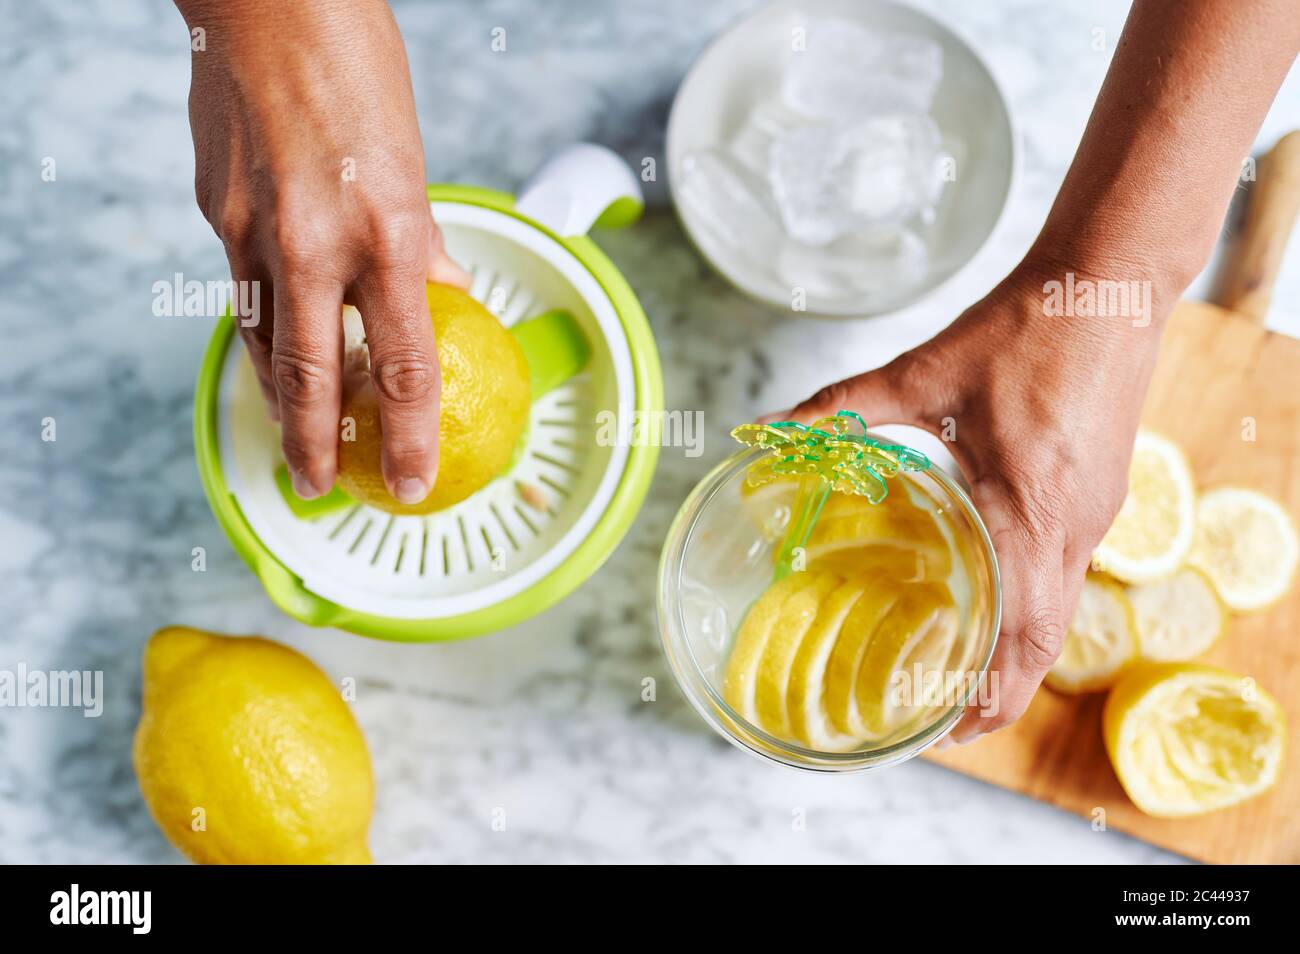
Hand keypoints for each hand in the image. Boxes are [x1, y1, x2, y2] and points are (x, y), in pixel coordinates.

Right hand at [178, 0, 467, 502]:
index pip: (406, 364)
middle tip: (318, 489)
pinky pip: (241, 291)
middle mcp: (315, 245)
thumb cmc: (353, 66)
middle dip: (316, 446)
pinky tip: (273, 352)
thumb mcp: (412, 163)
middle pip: (315, 379)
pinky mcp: (215, 213)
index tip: (409, 479)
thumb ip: (421, 242)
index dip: (408, 435)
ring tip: (291, 439)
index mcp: (387, 233)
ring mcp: (253, 232)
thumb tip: (441, 294)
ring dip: (278, 402)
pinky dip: (260, 333)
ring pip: (265, 344)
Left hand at [770, 261, 1167, 742]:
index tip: (944, 729)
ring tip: (963, 678)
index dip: (987, 695)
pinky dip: (1032, 609)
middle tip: (943, 724)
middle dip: (999, 694)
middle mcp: (1074, 529)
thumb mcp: (922, 372)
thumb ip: (843, 406)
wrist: (1111, 283)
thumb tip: (766, 427)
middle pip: (1045, 643)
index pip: (1019, 636)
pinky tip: (992, 600)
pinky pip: (1069, 575)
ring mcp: (1097, 515)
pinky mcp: (1101, 495)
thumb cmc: (1022, 329)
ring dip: (1017, 656)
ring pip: (1061, 614)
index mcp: (1033, 512)